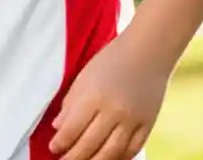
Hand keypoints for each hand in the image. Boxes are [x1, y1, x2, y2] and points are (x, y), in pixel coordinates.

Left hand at [49, 35, 170, 158]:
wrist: (148, 52)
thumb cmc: (111, 61)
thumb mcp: (83, 78)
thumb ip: (70, 104)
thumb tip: (58, 128)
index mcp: (94, 96)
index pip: (73, 129)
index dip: (61, 143)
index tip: (53, 148)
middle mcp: (115, 110)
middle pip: (91, 144)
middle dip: (74, 157)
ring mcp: (133, 120)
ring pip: (112, 152)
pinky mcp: (148, 124)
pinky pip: (133, 150)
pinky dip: (119, 158)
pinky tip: (108, 159)